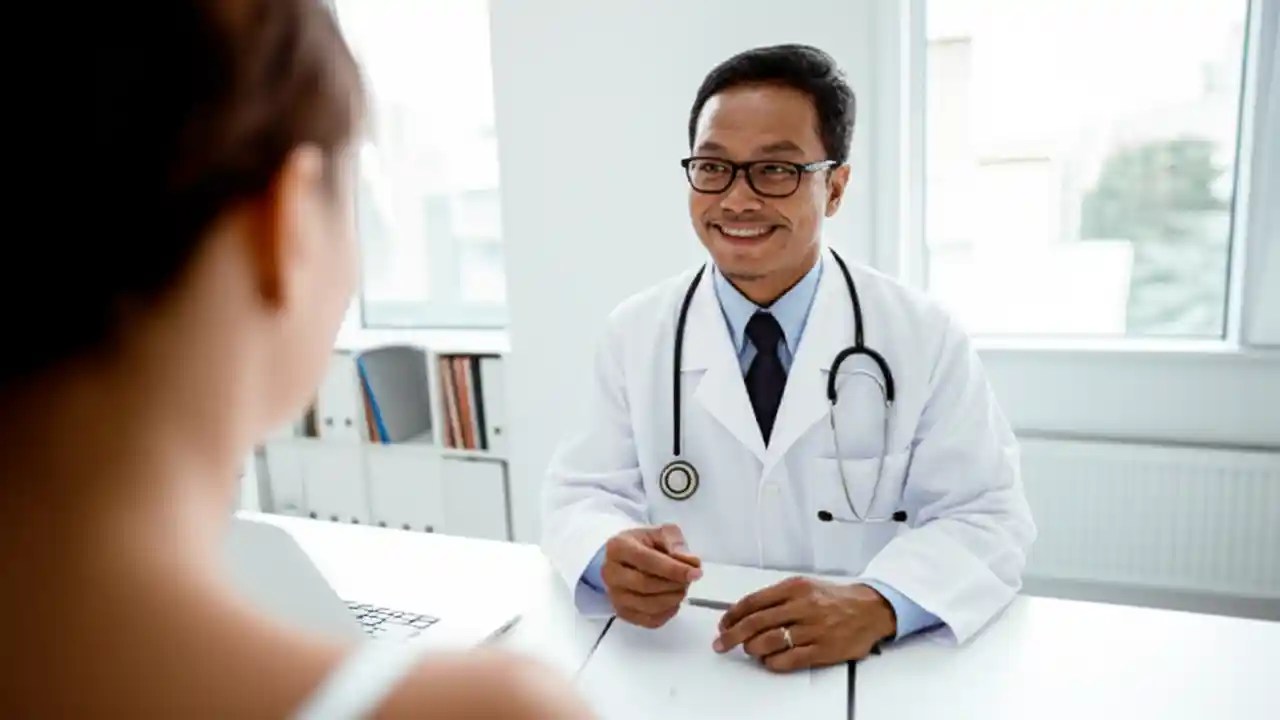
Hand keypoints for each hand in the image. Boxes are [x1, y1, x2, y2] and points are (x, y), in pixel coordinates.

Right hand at [601, 524, 701, 627]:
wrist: (626, 559)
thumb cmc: (645, 544)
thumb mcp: (662, 533)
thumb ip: (676, 543)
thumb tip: (690, 562)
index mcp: (618, 547)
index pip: (646, 560)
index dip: (673, 569)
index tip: (695, 572)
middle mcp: (611, 573)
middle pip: (646, 585)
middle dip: (673, 584)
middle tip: (689, 580)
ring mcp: (615, 596)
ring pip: (648, 606)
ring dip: (672, 599)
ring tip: (681, 588)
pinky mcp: (623, 613)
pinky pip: (649, 620)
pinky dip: (667, 613)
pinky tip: (673, 600)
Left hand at [713, 577, 895, 671]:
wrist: (871, 609)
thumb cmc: (835, 598)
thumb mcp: (805, 587)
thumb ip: (778, 598)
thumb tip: (747, 613)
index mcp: (795, 588)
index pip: (754, 602)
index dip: (733, 615)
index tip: (724, 624)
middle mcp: (803, 606)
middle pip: (756, 623)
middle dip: (733, 635)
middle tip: (722, 643)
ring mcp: (813, 629)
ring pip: (770, 641)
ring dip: (752, 648)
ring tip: (749, 650)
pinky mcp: (823, 650)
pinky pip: (789, 659)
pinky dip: (773, 662)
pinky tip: (768, 661)